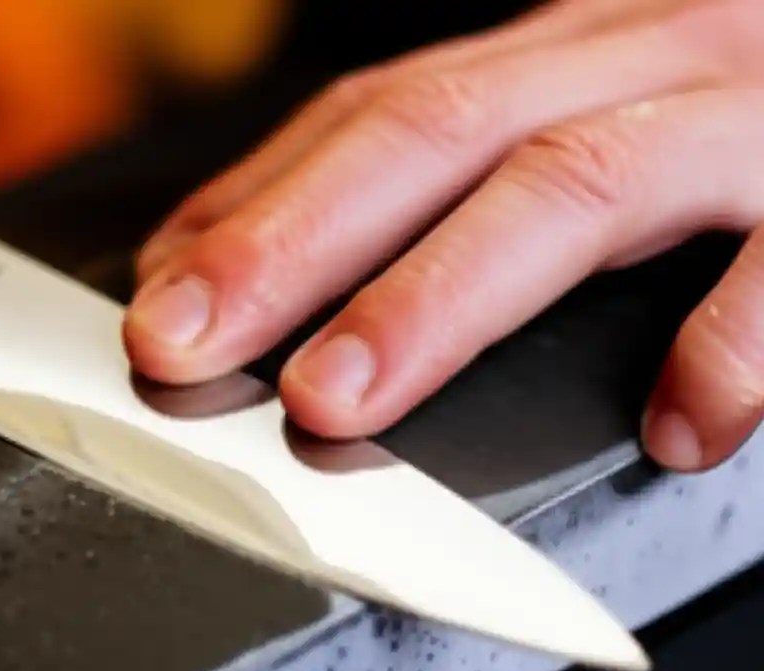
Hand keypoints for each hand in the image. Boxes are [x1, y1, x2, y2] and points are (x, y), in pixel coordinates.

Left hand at [123, 0, 763, 472]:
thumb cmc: (731, 98)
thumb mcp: (584, 104)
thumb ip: (465, 170)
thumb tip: (291, 257)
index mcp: (559, 51)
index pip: (371, 112)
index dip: (253, 199)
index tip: (158, 288)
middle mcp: (633, 53)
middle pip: (429, 132)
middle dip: (291, 244)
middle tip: (184, 341)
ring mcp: (742, 106)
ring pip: (570, 182)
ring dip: (440, 296)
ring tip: (341, 395)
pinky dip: (732, 345)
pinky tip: (676, 426)